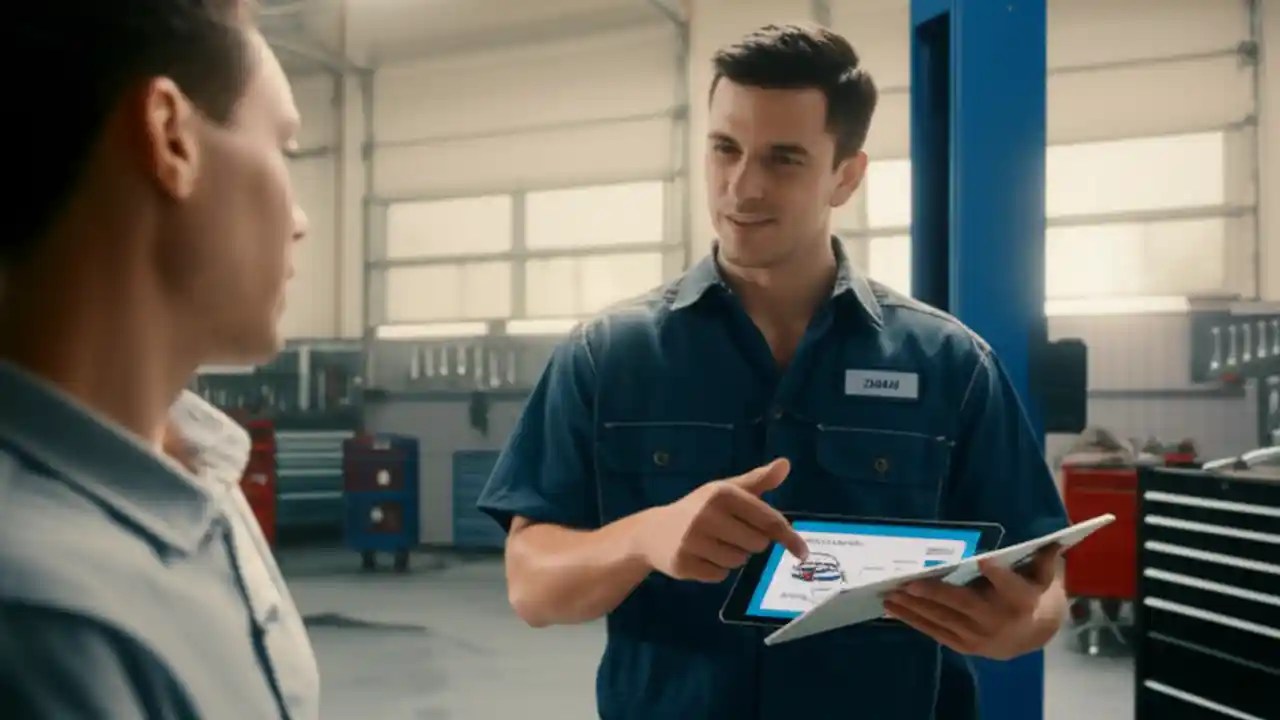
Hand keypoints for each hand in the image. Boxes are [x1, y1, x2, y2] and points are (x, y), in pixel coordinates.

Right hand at [637, 458, 809, 582]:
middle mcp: (707, 514)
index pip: (768, 520)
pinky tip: (701, 557)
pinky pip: (719, 576)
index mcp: (722, 493)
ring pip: (739, 561)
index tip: (801, 551)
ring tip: (712, 544)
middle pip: (757, 544)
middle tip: (729, 533)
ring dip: (733, 557)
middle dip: (750, 543)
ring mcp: (693, 540)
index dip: (789, 537)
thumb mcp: (725, 490)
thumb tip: (786, 465)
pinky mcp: (684, 564)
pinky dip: (715, 570)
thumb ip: (757, 481)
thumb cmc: (697, 509)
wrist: (652, 532)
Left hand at [883, 545, 1062, 659]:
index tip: (983, 560)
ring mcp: (980, 637)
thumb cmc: (1036, 594)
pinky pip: (937, 632)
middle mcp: (999, 621)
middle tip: (909, 583)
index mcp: (1022, 600)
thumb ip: (1044, 559)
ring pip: (944, 620)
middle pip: (965, 606)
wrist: (1037, 635)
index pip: (1010, 586)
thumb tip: (1053, 538)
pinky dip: (915, 621)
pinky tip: (893, 610)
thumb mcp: (1046, 576)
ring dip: (915, 608)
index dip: (998, 574)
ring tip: (890, 595)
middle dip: (935, 595)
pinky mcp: (965, 645)